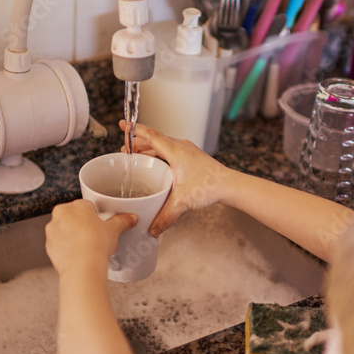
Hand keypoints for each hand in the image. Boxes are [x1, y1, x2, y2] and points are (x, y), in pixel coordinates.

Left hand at [45, 200, 135, 275]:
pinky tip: (78, 253)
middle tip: (95, 235)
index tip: (101, 223)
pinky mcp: (49, 246)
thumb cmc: (95, 245)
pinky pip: (60, 243)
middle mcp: (60, 215)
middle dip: (83, 224)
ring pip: (65, 229)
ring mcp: (52, 231)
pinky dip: (67, 247)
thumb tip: (129, 218)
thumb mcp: (113, 230)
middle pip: (74, 216)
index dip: (96, 215)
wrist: (82, 267)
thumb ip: (121, 221)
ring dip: (73, 235)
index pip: (87, 205)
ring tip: (87, 246)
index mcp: (75, 206)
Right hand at [121, 121, 233, 236]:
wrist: (230, 185)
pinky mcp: (192, 159)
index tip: (123, 124)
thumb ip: (165, 216)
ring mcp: (187, 152)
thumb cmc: (210, 186)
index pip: (150, 136)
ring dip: (149, 150)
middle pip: (154, 140)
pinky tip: (156, 167)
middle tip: (125, 150)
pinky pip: (171, 153)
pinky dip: (160, 156)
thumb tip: (153, 229)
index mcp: (175, 150)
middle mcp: (181, 147)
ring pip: (163, 147)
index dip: (134, 131)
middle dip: (138, 143)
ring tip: (136, 157)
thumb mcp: (183, 201)